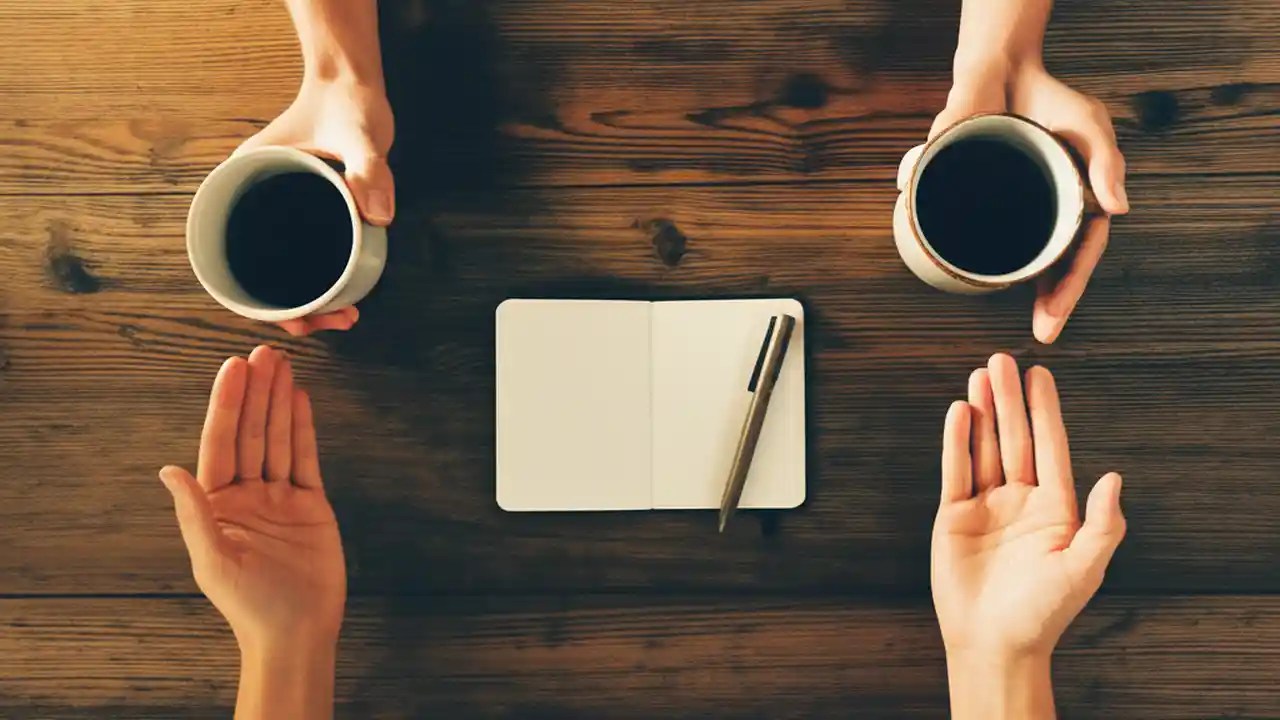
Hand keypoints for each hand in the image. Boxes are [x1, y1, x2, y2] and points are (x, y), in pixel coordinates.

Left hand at [159, 345, 345, 650]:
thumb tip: (168, 470)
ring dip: (278, 401)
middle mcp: (247, 494)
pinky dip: (303, 428)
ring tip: (282, 364)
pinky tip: (300, 399)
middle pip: (251, 433)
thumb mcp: (213, 560)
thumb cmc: (249, 604)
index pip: (221, 444)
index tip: (233, 368)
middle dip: (256, 392)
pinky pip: (306, 458)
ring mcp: (280, 496)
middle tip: (263, 352)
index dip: (226, 405)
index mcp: (217, 503)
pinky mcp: (311, 503)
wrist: (298, 630)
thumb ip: (193, 513)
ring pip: (278, 439)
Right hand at [238, 75, 394, 336]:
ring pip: (284, 270)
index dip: (260, 304)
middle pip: (261, 276)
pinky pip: (305, 255)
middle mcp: (254, 203)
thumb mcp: (358, 135)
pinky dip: (322, 278)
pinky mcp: (305, 212)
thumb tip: (380, 215)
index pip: (232, 261)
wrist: (352, 82)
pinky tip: (348, 291)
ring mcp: (279, 210)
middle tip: (340, 321)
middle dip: (296, 312)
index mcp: (243, 186)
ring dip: (310, 300)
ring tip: (347, 314)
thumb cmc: (345, 102)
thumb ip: (370, 169)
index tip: (297, 321)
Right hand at [932, 353, 1125, 660]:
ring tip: (980, 376)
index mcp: (1056, 509)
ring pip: (984, 447)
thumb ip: (1103, 524)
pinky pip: (955, 471)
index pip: (1050, 448)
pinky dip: (956, 442)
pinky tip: (959, 414)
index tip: (1040, 375)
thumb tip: (1114, 477)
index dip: (1045, 411)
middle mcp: (1021, 501)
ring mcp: (987, 506)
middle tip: (1002, 360)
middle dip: (1009, 399)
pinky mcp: (954, 516)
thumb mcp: (1083, 569)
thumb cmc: (1043, 612)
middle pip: (1015, 439)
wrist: (994, 642)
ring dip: (983, 412)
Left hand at [933, 60, 1129, 343]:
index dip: (1068, 290)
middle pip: (1050, 266)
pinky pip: (968, 234)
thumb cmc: (1052, 102)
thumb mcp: (1090, 124)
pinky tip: (963, 281)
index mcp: (1072, 207)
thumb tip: (1118, 210)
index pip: (1077, 256)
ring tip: (1015, 321)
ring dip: (1014, 289)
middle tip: (1044, 332)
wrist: (1000, 71)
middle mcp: (1041, 216)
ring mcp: (1006, 211)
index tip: (1053, 321)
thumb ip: (1105, 162)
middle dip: (1051, 302)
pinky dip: (966, 258)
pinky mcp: (969, 198)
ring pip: (1014, 258)